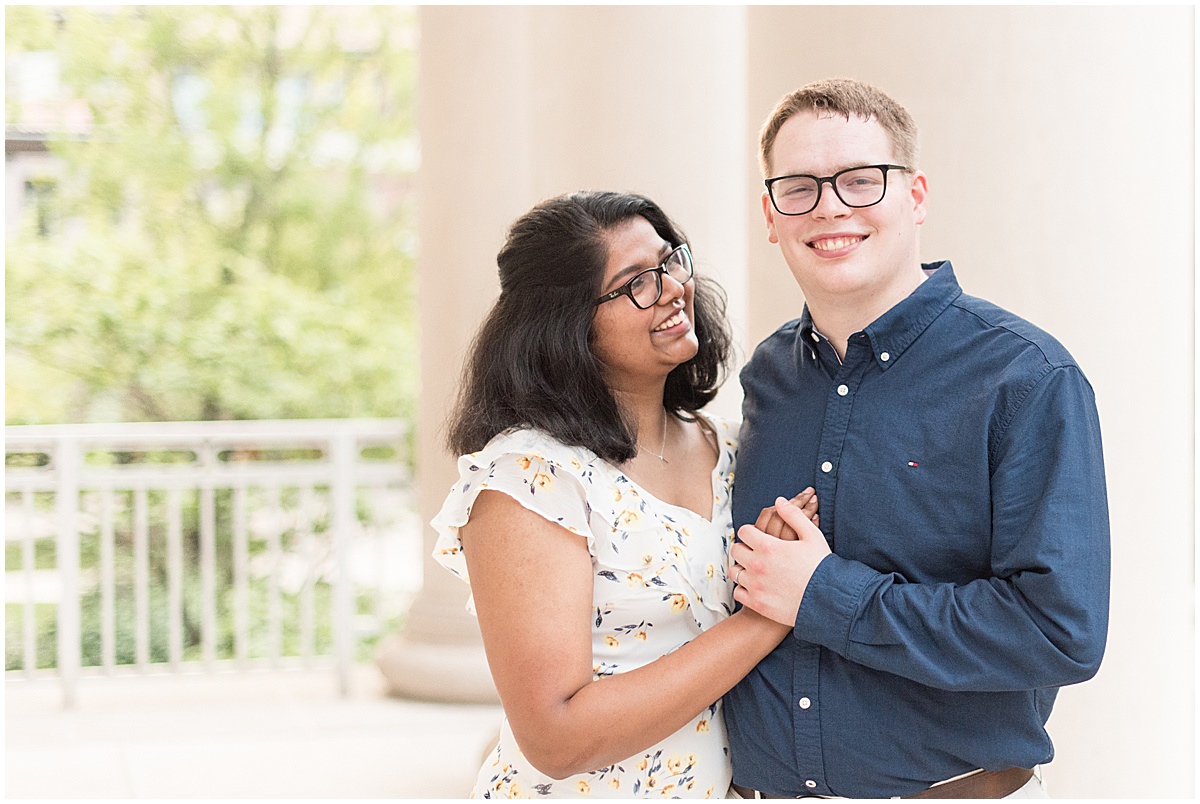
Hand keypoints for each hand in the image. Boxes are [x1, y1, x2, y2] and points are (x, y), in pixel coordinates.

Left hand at [731, 497, 831, 626]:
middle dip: (745, 548)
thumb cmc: (822, 567)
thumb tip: (779, 501)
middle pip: (736, 550)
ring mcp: (755, 585)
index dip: (751, 532)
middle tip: (756, 552)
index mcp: (768, 546)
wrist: (828, 601)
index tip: (757, 537)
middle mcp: (757, 565)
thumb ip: (793, 515)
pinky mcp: (757, 603)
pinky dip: (743, 588)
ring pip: (735, 571)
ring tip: (755, 568)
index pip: (744, 531)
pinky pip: (738, 592)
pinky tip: (755, 585)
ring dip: (743, 567)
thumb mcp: (812, 536)